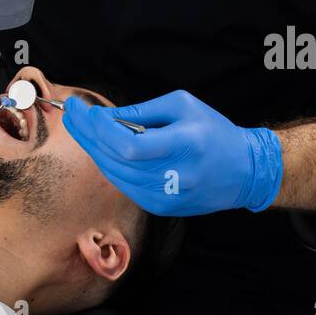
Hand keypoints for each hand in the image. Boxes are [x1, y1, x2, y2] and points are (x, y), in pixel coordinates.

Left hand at [62, 88, 282, 216]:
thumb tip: (104, 118)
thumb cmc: (212, 130)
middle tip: (71, 114)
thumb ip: (141, 113)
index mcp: (184, 144)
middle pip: (117, 160)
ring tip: (80, 128)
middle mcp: (176, 176)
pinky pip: (125, 185)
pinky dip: (110, 166)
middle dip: (88, 135)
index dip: (100, 129)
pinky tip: (100, 148)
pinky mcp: (162, 208)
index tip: (83, 109)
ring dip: (94, 150)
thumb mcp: (181, 106)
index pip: (129, 146)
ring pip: (116, 174)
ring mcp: (168, 197)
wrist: (244, 170)